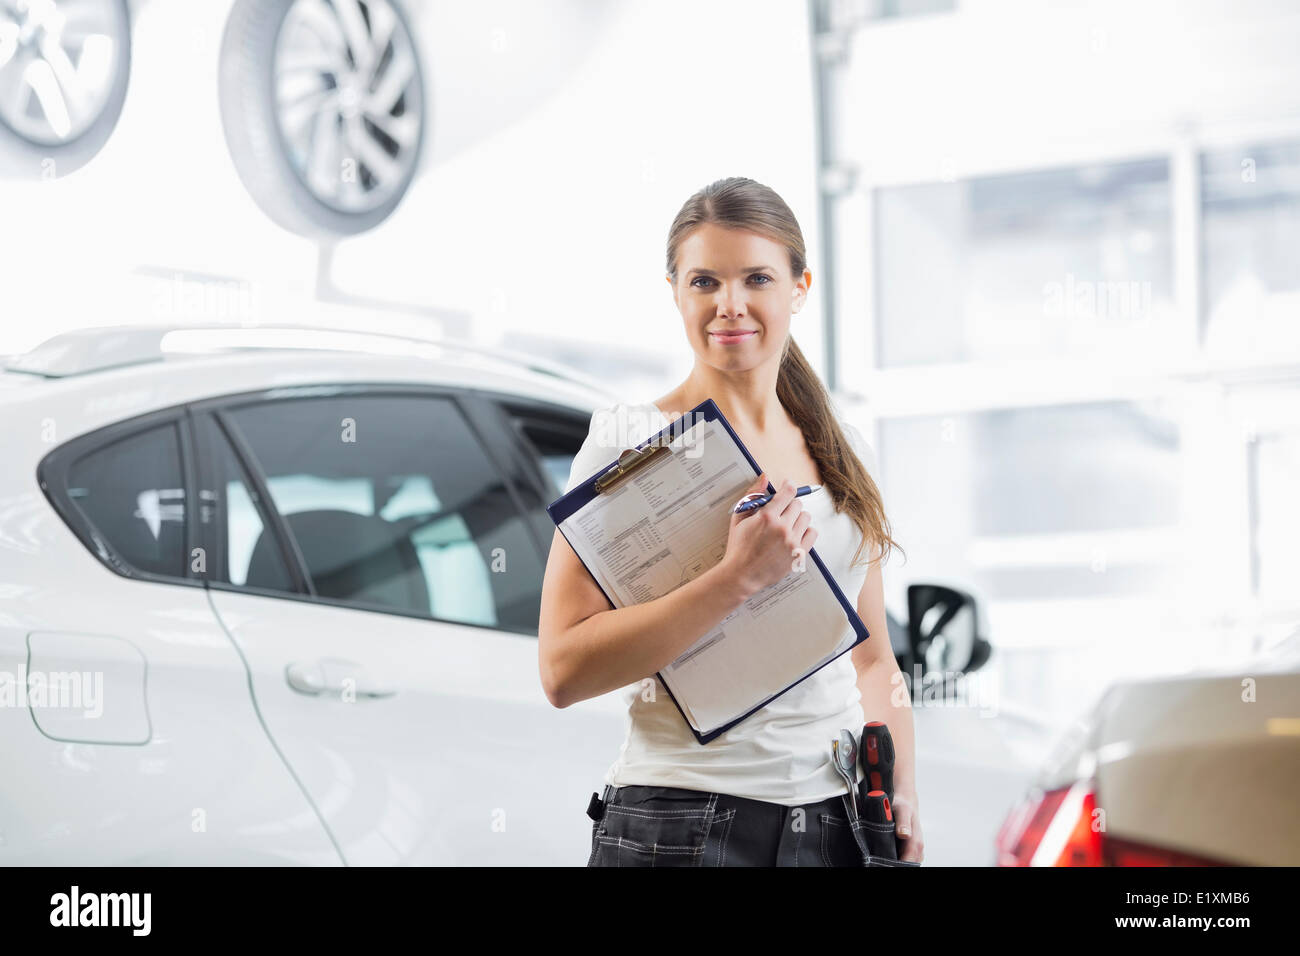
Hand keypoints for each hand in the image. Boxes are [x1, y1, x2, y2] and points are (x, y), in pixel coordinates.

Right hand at [719, 473, 817, 596]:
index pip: (788, 492)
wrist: (741, 575)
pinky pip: (812, 533)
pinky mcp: (799, 554)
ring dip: (797, 518)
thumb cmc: (738, 546)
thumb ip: (752, 495)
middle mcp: (782, 528)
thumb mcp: (739, 517)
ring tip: (786, 525)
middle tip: (780, 512)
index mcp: (767, 517)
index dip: (789, 486)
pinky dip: (806, 531)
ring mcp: (792, 542)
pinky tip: (795, 534)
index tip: (788, 486)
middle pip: (798, 504)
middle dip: (789, 505)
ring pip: (806, 517)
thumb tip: (765, 477)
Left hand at [892, 790, 923, 862]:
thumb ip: (903, 822)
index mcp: (916, 841)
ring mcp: (915, 849)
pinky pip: (906, 858)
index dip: (897, 863)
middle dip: (896, 862)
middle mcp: (917, 847)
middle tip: (882, 860)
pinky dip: (898, 857)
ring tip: (885, 856)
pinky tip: (890, 853)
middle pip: (908, 863)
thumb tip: (904, 834)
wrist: (905, 802)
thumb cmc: (903, 805)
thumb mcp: (902, 810)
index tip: (886, 862)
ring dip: (897, 860)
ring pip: (907, 861)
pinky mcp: (911, 848)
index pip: (908, 860)